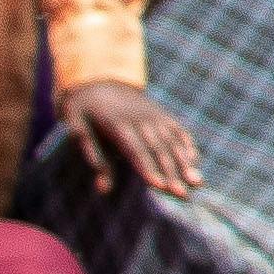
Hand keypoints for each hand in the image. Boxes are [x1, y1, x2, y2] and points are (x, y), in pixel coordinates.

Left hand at [56, 77, 200, 199]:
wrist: (97, 78)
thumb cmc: (82, 109)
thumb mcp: (76, 129)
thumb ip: (92, 156)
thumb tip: (103, 189)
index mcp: (118, 123)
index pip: (136, 150)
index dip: (148, 169)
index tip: (159, 187)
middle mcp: (141, 119)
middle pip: (159, 150)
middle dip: (172, 174)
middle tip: (183, 195)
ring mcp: (154, 115)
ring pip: (172, 142)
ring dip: (185, 164)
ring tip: (197, 183)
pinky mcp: (161, 114)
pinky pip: (177, 131)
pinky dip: (186, 146)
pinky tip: (194, 161)